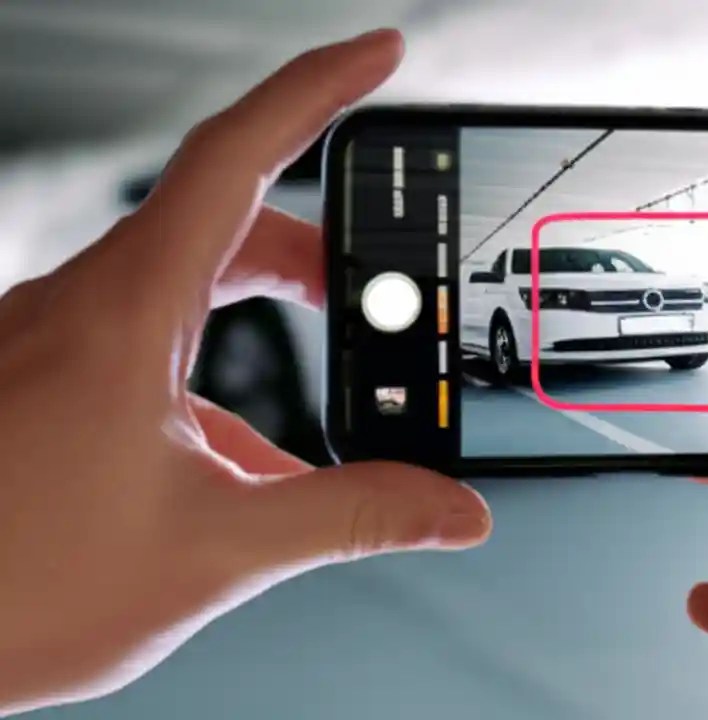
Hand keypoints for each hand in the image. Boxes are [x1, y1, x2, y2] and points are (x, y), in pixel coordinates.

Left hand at [0, 30, 490, 715]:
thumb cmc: (9, 588)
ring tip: (329, 378)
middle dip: (318, 249)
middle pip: (223, 224)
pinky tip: (246, 457)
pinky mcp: (39, 384)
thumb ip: (352, 518)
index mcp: (124, 315)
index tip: (375, 58)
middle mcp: (79, 310)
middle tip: (379, 281)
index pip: (235, 158)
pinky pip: (143, 347)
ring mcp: (51, 344)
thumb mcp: (216, 550)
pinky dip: (214, 379)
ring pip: (182, 288)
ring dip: (264, 318)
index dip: (317, 94)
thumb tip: (447, 508)